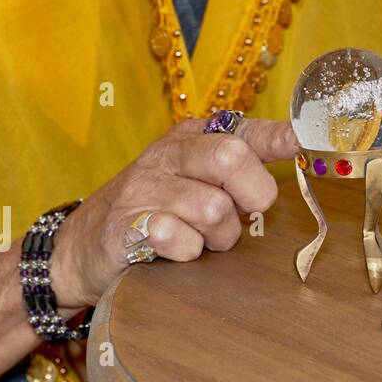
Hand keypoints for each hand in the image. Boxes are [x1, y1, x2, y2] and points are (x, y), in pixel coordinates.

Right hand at [49, 117, 298, 309]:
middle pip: (232, 157)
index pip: (241, 129)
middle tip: (243, 215)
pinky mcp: (125, 227)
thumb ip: (243, 162)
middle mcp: (167, 155)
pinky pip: (177, 237)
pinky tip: (175, 251)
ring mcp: (143, 189)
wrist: (79, 249)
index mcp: (191, 138)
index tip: (302, 141)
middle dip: (252, 194)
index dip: (276, 136)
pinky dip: (187, 251)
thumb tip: (299, 140)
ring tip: (203, 240)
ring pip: (213, 207)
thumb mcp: (197, 177)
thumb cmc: (156, 210)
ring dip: (219, 236)